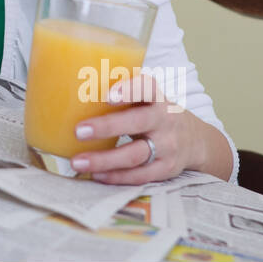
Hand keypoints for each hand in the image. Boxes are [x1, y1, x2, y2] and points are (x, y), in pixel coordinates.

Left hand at [68, 73, 200, 184]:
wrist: (195, 140)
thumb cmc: (155, 113)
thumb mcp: (146, 98)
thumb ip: (120, 93)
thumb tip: (68, 85)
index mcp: (157, 97)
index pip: (146, 88)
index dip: (128, 90)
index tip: (108, 95)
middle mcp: (165, 120)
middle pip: (137, 123)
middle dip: (106, 127)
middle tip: (78, 130)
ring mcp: (167, 146)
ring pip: (135, 154)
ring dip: (104, 159)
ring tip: (77, 161)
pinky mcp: (166, 169)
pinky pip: (139, 175)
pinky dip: (116, 176)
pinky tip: (95, 174)